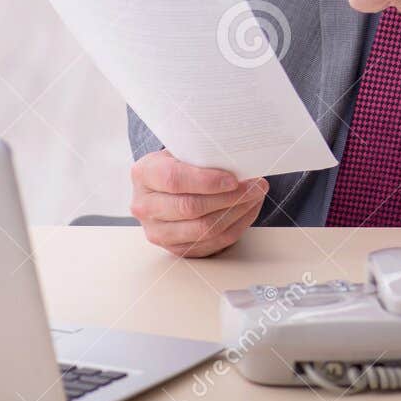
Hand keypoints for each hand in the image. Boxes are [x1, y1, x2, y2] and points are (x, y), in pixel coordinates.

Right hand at [129, 150, 268, 257]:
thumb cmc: (178, 164)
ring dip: (236, 213)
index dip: (206, 181)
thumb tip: (239, 161)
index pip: (174, 179)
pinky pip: (212, 243)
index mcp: (144, 174)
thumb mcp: (181, 151)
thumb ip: (201, 155)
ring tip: (255, 197)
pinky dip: (235, 227)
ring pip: (203, 229)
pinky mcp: (175, 249)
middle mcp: (144, 206)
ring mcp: (158, 232)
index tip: (233, 179)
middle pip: (190, 208)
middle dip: (229, 197)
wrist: (163, 187)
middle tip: (256, 186)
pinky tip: (248, 211)